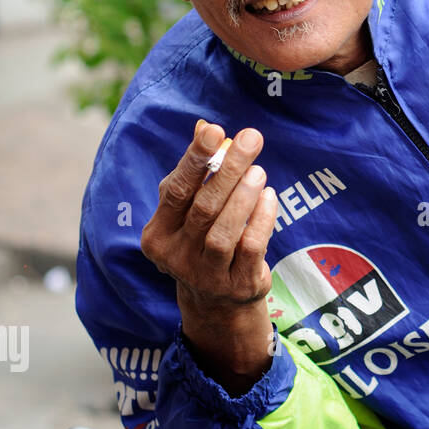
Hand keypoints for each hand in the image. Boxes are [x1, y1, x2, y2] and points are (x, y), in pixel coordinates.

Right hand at [140, 121, 278, 391]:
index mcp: (158, 234)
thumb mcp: (190, 212)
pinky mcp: (237, 285)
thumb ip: (196, 172)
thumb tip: (205, 126)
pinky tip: (269, 196)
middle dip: (228, 169)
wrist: (218, 302)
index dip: (194, 159)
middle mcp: (176, 257)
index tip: (213, 130)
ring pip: (223, 231)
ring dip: (244, 196)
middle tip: (251, 139)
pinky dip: (262, 218)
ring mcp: (206, 275)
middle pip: (202, 207)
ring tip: (259, 171)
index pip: (175, 191)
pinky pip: (251, 247)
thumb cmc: (203, 240)